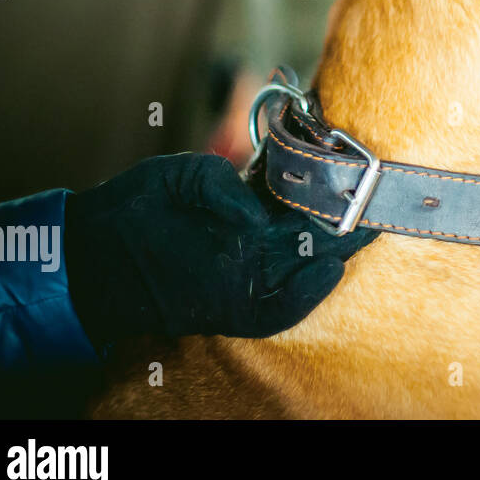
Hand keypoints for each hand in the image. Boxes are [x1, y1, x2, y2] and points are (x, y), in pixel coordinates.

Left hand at [64, 153, 374, 348]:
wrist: (93, 248)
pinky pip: (279, 309)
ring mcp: (248, 277)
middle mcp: (258, 246)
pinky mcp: (232, 306)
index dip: (337, 189)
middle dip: (353, 222)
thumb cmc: (139, 204)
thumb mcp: (184, 176)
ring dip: (339, 255)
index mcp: (253, 210)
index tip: (366, 170)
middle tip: (386, 202)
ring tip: (365, 231)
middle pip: (319, 237)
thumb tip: (256, 217)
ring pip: (309, 272)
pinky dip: (305, 294)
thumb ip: (224, 185)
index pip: (307, 201)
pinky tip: (326, 270)